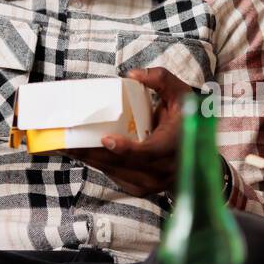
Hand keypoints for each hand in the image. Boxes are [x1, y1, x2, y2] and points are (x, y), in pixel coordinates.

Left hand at [65, 68, 197, 197]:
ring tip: (65, 146)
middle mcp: (162, 170)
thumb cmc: (188, 124)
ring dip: (88, 159)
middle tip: (66, 140)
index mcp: (174, 146)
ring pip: (114, 172)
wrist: (198, 159)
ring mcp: (150, 183)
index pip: (149, 152)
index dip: (127, 149)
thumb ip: (161, 80)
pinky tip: (80, 153)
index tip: (106, 139)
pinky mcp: (139, 188)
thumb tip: (132, 75)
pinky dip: (97, 164)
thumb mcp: (182, 96)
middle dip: (92, 152)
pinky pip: (114, 176)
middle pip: (122, 165)